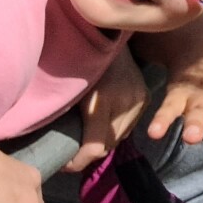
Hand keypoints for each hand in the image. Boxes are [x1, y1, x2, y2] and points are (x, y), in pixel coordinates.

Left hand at [66, 49, 151, 171]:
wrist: (109, 38)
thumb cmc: (80, 61)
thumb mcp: (70, 91)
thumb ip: (67, 117)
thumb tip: (55, 145)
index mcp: (102, 102)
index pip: (94, 147)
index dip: (77, 162)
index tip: (63, 164)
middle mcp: (126, 104)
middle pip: (108, 146)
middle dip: (88, 155)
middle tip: (71, 154)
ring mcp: (139, 102)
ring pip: (119, 138)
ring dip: (102, 143)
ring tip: (85, 140)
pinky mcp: (146, 99)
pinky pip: (128, 127)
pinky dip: (114, 131)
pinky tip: (102, 126)